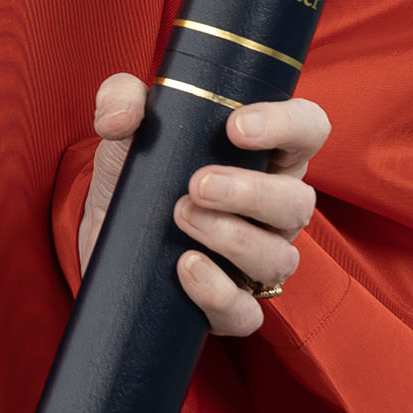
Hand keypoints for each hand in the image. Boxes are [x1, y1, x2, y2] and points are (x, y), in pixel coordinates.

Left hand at [74, 73, 328, 338]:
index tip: (236, 126)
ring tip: (180, 218)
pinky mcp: (229, 305)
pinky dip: (218, 293)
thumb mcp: (125, 130)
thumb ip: (121, 100)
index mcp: (266, 156)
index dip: (286, 124)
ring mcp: (256, 260)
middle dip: (251, 193)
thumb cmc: (137, 176)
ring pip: (279, 258)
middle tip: (197, 184)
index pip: (307, 129)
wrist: (105, 240)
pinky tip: (185, 268)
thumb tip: (122, 116)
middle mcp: (274, 210)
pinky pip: (246, 313)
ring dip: (233, 239)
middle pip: (299, 202)